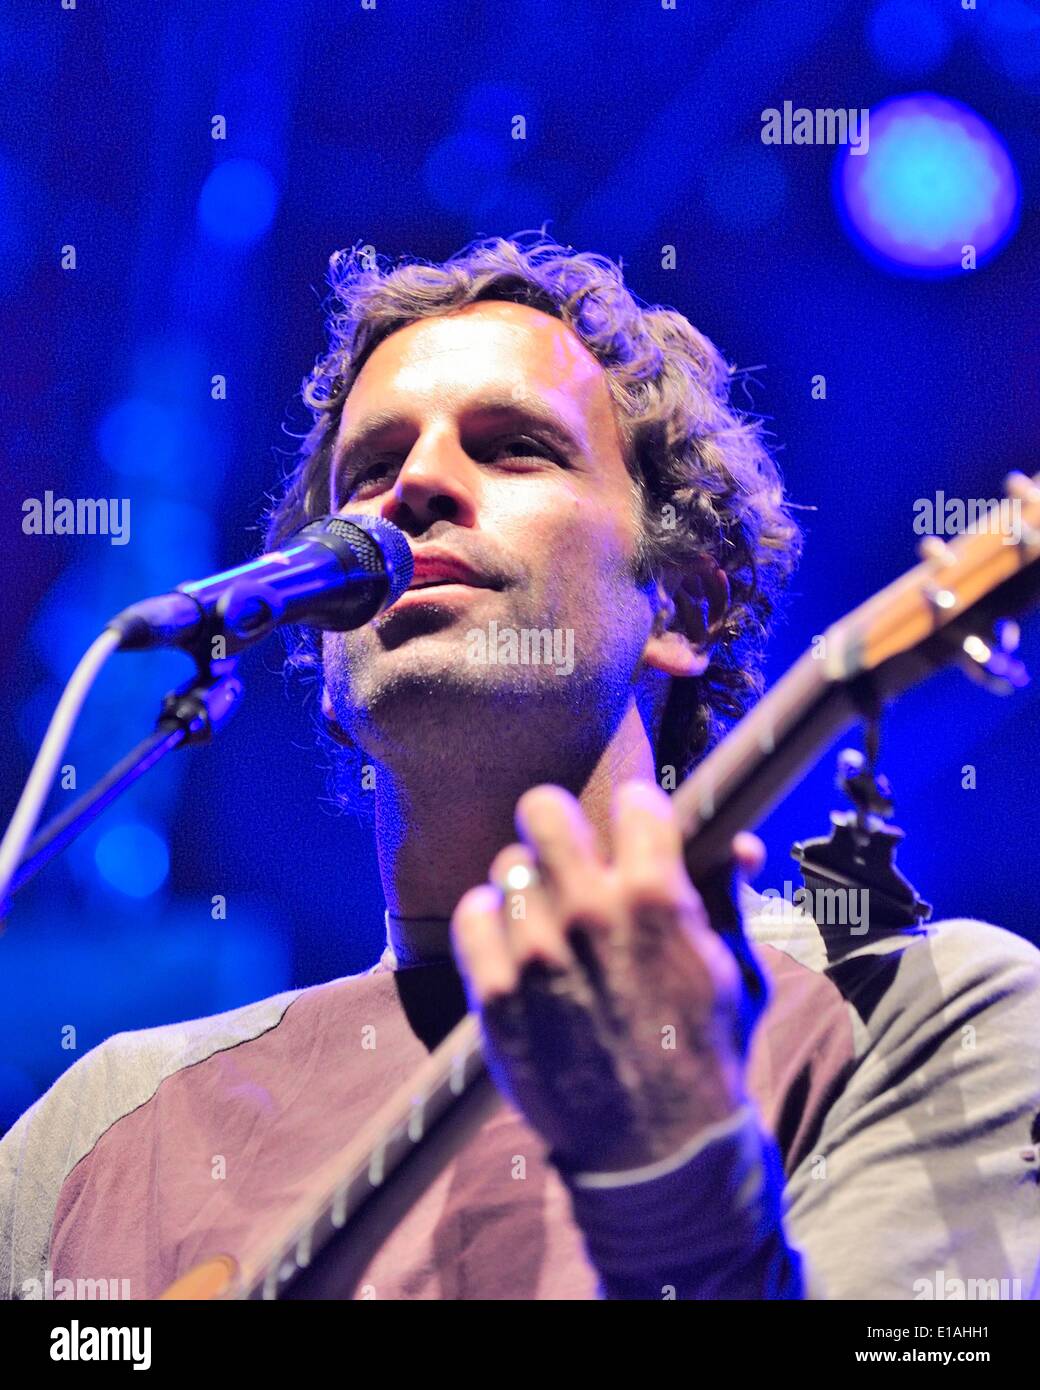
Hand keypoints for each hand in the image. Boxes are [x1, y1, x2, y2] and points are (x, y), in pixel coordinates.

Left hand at [450, 779, 768, 1175]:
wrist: (658, 1153)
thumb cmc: (705, 1055)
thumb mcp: (737, 972)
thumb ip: (729, 899)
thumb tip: (740, 844)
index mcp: (659, 898)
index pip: (634, 801)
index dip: (639, 814)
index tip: (636, 832)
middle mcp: (592, 912)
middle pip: (544, 809)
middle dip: (560, 825)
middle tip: (569, 851)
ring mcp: (537, 952)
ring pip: (509, 865)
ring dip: (529, 886)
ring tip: (548, 920)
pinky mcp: (494, 993)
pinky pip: (473, 915)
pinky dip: (490, 924)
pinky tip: (514, 946)